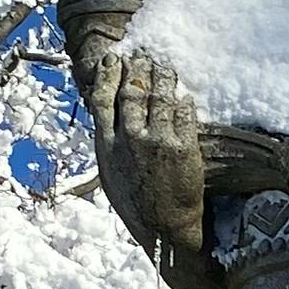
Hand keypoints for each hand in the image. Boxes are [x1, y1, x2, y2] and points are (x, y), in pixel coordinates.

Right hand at [93, 49, 206, 259]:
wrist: (164, 231)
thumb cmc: (137, 205)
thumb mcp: (110, 173)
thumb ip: (109, 144)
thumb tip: (108, 118)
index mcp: (107, 145)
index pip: (103, 98)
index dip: (108, 74)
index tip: (114, 58)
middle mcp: (129, 139)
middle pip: (132, 91)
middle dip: (138, 69)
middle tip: (145, 57)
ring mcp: (156, 141)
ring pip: (160, 96)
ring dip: (163, 76)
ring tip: (166, 67)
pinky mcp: (183, 147)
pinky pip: (184, 113)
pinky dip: (184, 101)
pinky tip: (185, 96)